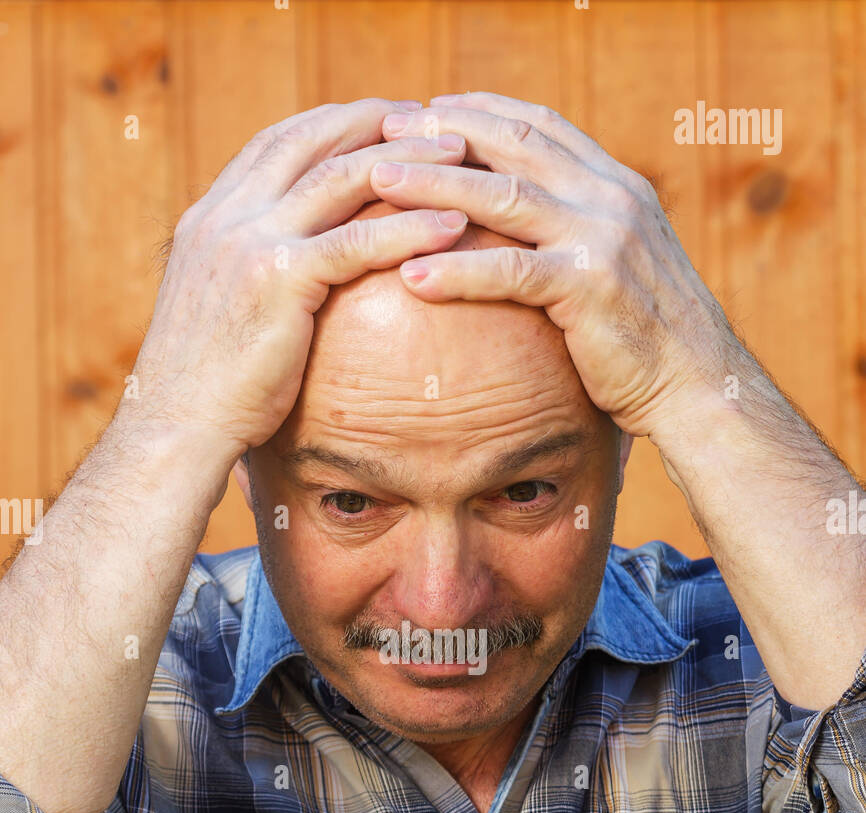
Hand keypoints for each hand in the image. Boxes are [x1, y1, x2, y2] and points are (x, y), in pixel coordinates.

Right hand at [123, 99, 469, 456]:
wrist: (175, 426)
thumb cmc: (205, 390)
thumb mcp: (219, 314)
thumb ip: (246, 277)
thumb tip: (291, 283)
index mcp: (210, 218)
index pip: (277, 143)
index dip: (335, 123)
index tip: (384, 118)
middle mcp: (227, 216)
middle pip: (313, 140)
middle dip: (378, 121)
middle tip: (435, 117)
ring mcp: (250, 240)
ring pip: (342, 177)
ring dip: (409, 160)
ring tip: (460, 155)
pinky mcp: (279, 278)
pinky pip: (359, 242)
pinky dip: (411, 227)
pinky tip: (454, 225)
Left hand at [374, 92, 732, 438]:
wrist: (701, 385)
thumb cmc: (651, 339)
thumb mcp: (619, 266)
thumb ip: (579, 233)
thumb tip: (525, 231)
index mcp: (616, 185)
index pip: (539, 125)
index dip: (478, 111)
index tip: (425, 109)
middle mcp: (610, 197)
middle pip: (512, 145)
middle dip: (442, 133)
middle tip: (383, 131)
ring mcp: (602, 239)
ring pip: (501, 197)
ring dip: (432, 186)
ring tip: (376, 183)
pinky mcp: (590, 289)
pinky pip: (510, 272)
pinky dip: (458, 271)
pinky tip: (411, 276)